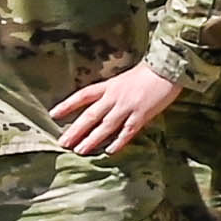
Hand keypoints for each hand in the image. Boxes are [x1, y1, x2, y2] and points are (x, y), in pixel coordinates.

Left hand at [53, 60, 183, 158]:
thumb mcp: (124, 78)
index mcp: (109, 86)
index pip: (83, 95)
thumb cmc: (148, 72)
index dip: (67, 105)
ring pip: (105, 126)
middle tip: (63, 142)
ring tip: (79, 151)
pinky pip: (127, 132)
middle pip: (90, 115)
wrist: (167, 69)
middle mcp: (114, 97)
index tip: (53, 114)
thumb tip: (102, 102)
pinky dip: (118, 142)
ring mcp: (127, 107)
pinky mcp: (141, 115)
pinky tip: (109, 152)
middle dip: (76, 130)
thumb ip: (113, 91)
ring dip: (92, 140)